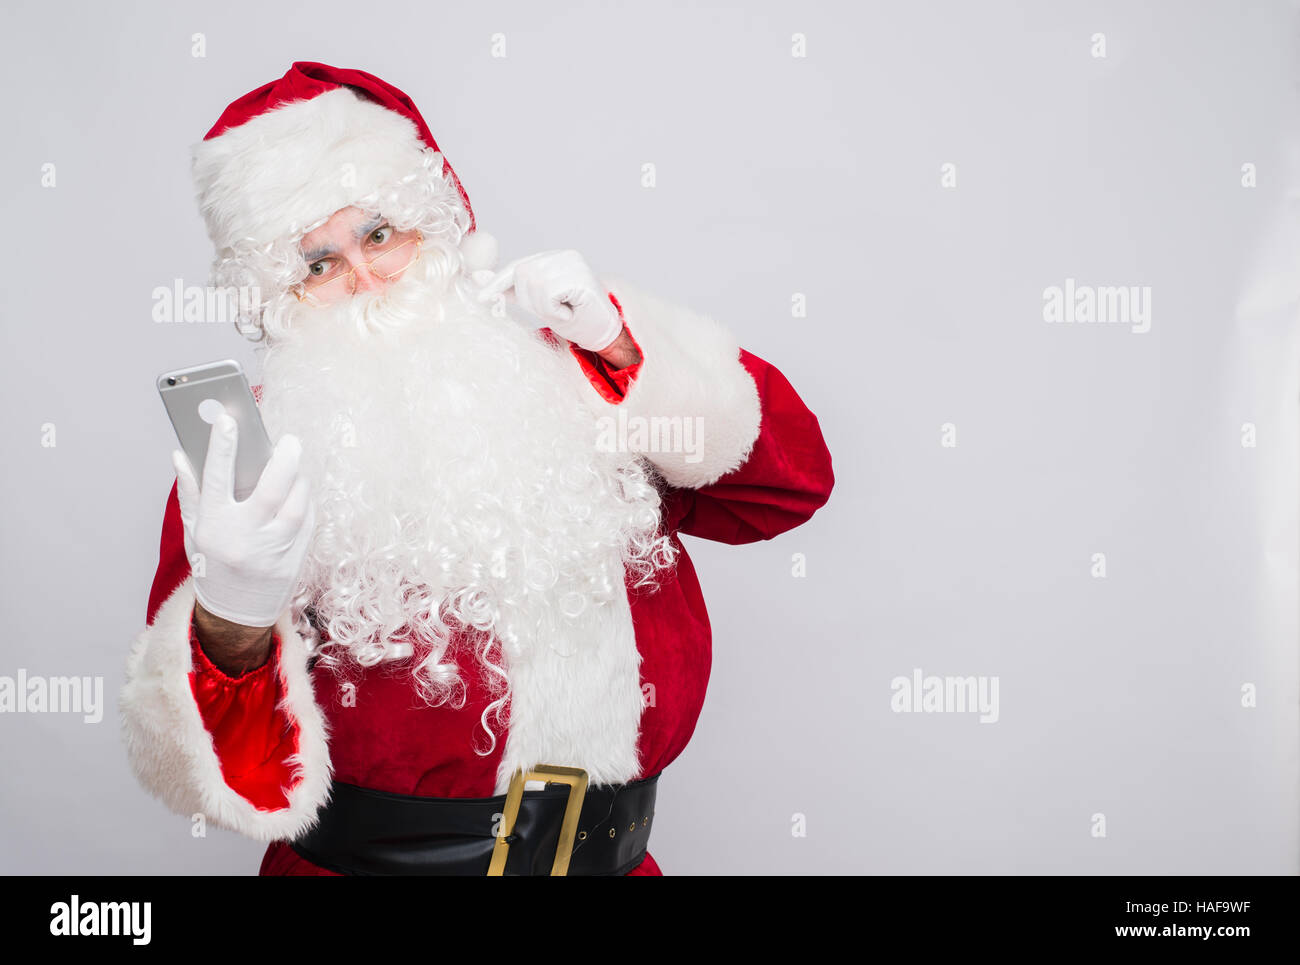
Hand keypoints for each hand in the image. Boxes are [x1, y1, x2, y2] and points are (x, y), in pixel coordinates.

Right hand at [172, 413, 315, 627]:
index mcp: (214, 526)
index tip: (226, 419)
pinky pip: (307, 521)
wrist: (234, 612)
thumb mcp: (194, 530)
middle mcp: (244, 537)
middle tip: (288, 440)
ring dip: (299, 481)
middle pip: (271, 490)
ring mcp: (272, 550)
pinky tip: (301, 490)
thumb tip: (180, 454)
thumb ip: (190, 492)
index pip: (216, 478)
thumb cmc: (213, 564)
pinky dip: (306, 501)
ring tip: (295, 466)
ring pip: (295, 505)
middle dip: (283, 459)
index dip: (220, 446)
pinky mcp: (294, 559)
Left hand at [474, 249, 622, 351]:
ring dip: (544, 307)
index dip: (498, 283)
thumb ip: (512, 289)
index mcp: (552, 257)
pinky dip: (555, 309)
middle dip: (530, 300)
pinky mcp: (579, 276)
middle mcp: (563, 255)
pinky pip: (549, 294)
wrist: (604, 332)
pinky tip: (570, 310)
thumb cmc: (574, 317)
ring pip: (534, 285)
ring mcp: (573, 263)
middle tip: (554, 310)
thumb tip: (477, 278)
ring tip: (564, 310)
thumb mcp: (537, 302)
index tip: (480, 297)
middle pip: (522, 275)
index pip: (518, 267)